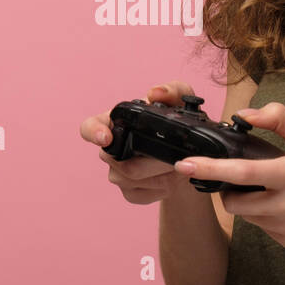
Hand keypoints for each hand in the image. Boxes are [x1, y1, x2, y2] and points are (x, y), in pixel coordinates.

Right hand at [79, 81, 196, 204]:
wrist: (195, 157)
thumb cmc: (180, 124)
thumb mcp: (183, 101)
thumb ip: (172, 90)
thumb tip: (155, 92)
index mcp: (116, 122)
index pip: (89, 127)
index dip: (93, 133)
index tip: (105, 138)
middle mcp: (111, 149)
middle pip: (117, 160)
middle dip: (150, 160)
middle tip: (175, 157)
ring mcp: (118, 173)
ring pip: (131, 179)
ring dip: (160, 174)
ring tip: (177, 165)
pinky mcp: (130, 193)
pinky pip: (142, 194)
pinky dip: (162, 188)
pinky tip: (171, 179)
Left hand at [174, 102, 284, 251]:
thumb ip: (278, 118)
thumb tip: (243, 115)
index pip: (243, 173)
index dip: (210, 169)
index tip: (185, 166)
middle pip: (236, 202)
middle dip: (229, 189)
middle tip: (242, 177)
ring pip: (248, 217)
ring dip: (249, 203)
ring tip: (272, 189)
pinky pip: (264, 229)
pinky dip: (266, 217)